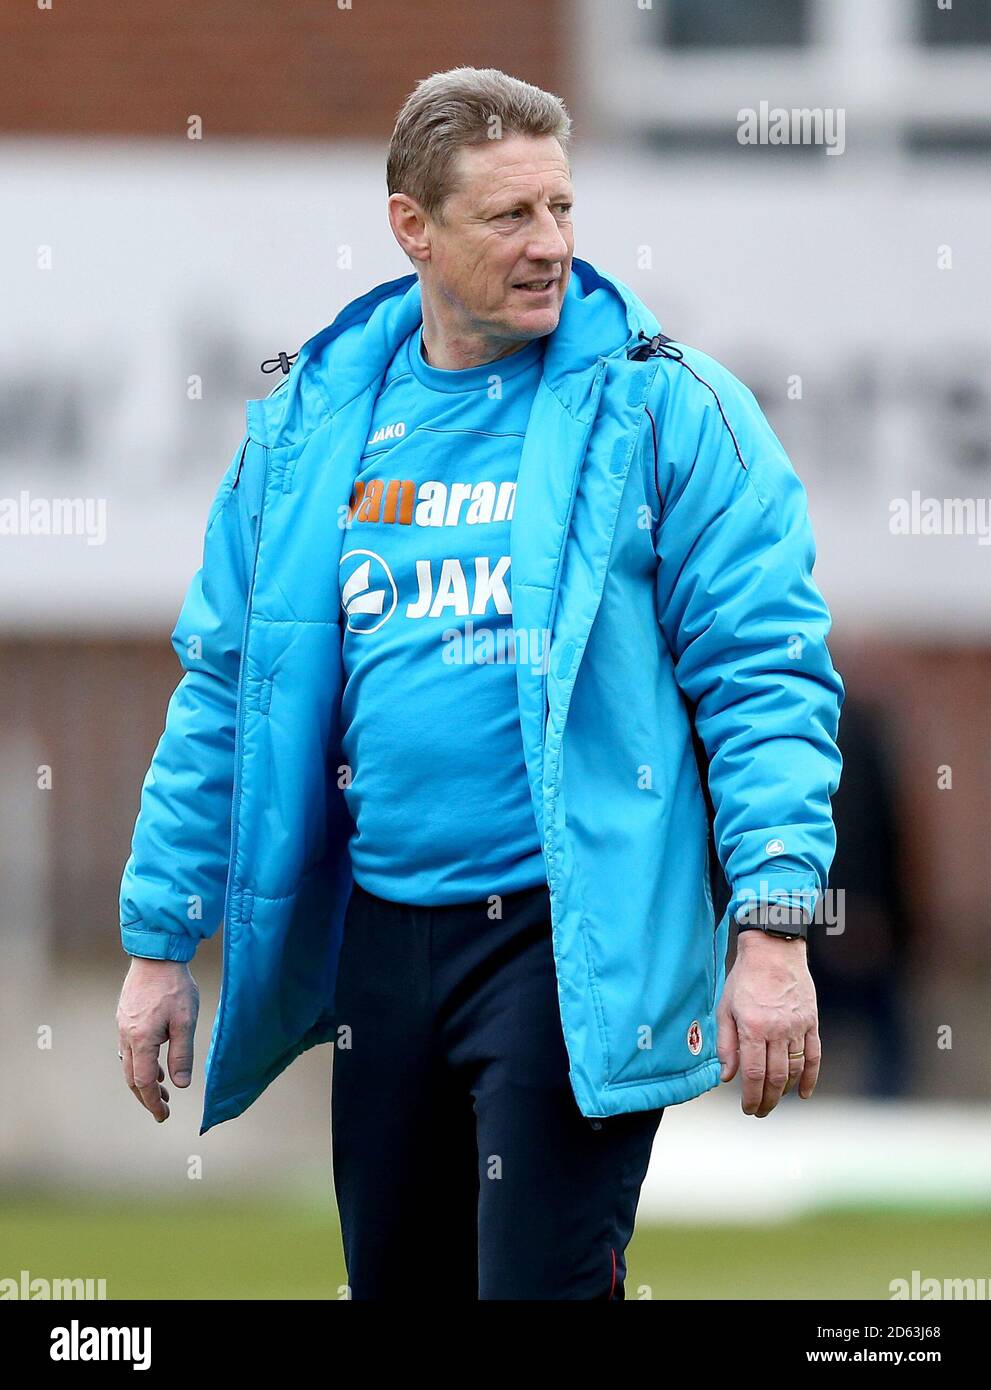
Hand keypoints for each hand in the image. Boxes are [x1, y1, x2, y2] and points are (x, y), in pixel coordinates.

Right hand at [116, 958, 198, 1122]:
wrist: (156, 954)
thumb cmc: (174, 986)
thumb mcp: (185, 1021)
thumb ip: (181, 1054)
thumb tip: (180, 1084)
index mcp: (141, 1040)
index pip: (144, 1082)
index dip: (153, 1102)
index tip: (163, 1115)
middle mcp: (127, 1036)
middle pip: (132, 1077)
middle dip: (147, 1096)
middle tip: (162, 1108)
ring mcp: (123, 1025)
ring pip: (129, 1063)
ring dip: (144, 1079)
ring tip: (163, 1088)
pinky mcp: (125, 1016)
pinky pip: (129, 1048)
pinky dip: (141, 1061)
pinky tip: (155, 1060)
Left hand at [716, 931, 819, 1116]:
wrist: (774, 950)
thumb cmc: (744, 978)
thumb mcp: (726, 1007)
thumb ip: (726, 1044)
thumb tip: (727, 1077)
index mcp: (753, 1027)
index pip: (753, 1073)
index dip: (751, 1096)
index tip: (748, 1109)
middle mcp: (777, 1030)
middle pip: (775, 1077)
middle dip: (767, 1100)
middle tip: (760, 1112)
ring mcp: (797, 1026)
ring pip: (794, 1069)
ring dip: (785, 1091)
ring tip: (775, 1101)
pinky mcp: (812, 1022)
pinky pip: (814, 1055)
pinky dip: (811, 1077)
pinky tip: (804, 1093)